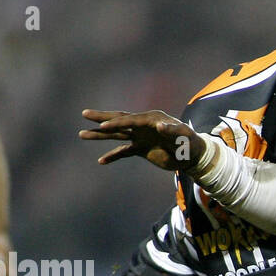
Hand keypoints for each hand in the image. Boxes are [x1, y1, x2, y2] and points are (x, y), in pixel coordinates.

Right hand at [79, 109, 203, 170]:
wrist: (193, 155)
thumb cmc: (190, 142)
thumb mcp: (182, 135)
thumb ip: (171, 130)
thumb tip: (159, 125)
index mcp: (150, 119)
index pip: (130, 120)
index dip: (117, 122)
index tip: (104, 125)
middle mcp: (142, 125)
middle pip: (119, 121)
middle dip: (101, 118)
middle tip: (84, 114)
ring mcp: (140, 137)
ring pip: (116, 135)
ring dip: (100, 135)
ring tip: (81, 135)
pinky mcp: (141, 149)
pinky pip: (123, 152)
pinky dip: (113, 156)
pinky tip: (101, 161)